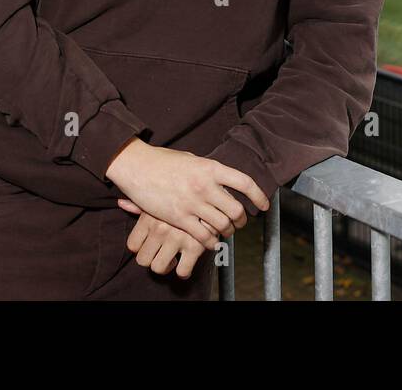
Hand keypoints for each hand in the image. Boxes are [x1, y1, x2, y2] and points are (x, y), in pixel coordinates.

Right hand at [104, 139, 269, 250]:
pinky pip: (203, 235)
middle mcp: (205, 186)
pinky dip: (211, 241)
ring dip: (228, 231)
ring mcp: (192, 203)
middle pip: (236, 209)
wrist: (137, 167)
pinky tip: (211, 241)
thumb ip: (209, 170)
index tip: (264, 204)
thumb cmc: (163, 161)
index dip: (259, 195)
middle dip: (242, 219)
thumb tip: (223, 179)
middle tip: (241, 222)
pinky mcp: (178, 217)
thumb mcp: (192, 159)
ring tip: (226, 231)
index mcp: (211, 168)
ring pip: (222, 224)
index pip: (244, 182)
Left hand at [117, 199, 212, 278]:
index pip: (132, 245)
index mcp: (149, 217)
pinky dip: (184, 271)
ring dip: (166, 266)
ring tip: (174, 259)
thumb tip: (121, 203)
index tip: (151, 246)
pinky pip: (182, 271)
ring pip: (158, 268)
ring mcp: (176, 238)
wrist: (213, 190)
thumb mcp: (161, 194)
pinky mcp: (195, 246)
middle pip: (143, 260)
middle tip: (162, 254)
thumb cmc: (183, 193)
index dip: (141, 248)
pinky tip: (187, 262)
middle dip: (152, 260)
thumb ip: (140, 204)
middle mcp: (160, 228)